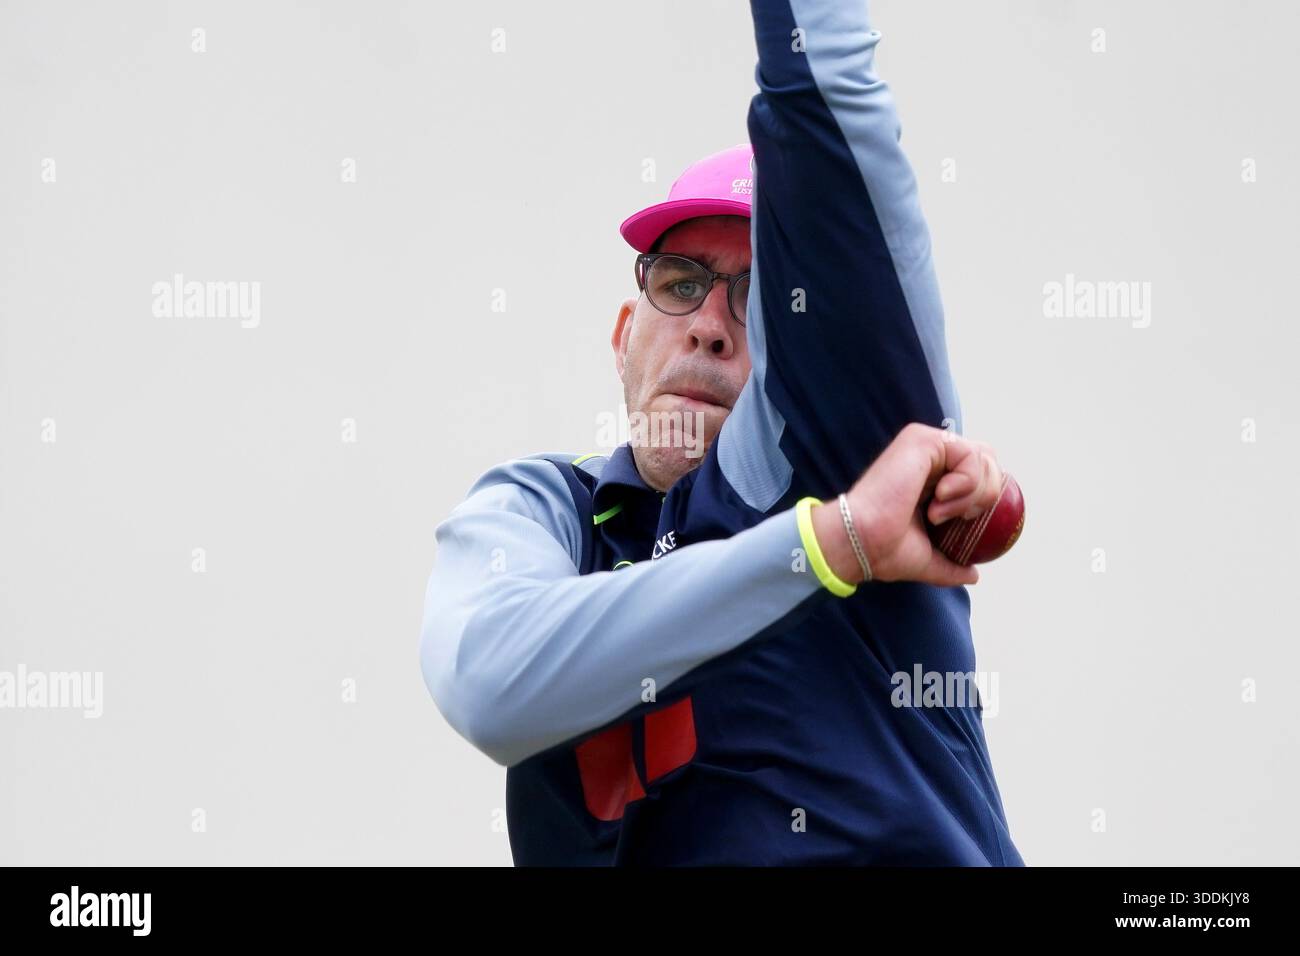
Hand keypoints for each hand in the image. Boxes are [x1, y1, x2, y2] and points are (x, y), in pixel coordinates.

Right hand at [810, 423, 1005, 587]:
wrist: (863, 542)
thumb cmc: (885, 549)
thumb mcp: (929, 557)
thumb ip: (952, 563)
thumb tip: (973, 576)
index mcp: (931, 475)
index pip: (980, 471)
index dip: (986, 495)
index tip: (964, 521)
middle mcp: (930, 455)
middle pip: (989, 460)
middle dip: (987, 493)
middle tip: (959, 517)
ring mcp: (926, 444)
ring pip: (984, 456)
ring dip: (973, 493)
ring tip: (940, 511)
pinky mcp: (923, 440)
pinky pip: (970, 454)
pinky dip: (966, 483)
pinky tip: (938, 498)